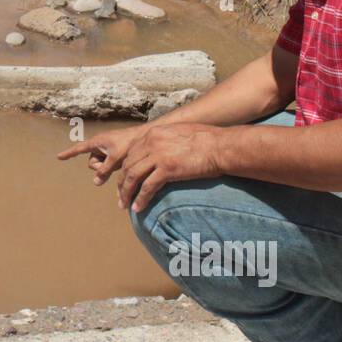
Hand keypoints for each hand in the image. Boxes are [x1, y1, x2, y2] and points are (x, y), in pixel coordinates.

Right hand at [56, 124, 148, 187]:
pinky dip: (113, 166)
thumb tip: (95, 182)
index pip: (78, 148)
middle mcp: (100, 145)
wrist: (145, 137)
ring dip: (108, 167)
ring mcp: (108, 149)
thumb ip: (104, 170)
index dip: (69, 153)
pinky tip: (122, 164)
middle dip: (100, 167)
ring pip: (101, 165)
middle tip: (112, 165)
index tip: (58, 157)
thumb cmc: (129, 143)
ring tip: (120, 162)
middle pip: (92, 162)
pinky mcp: (115, 152)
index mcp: (97, 142)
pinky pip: (109, 163)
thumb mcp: (115, 158)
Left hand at [58, 123, 226, 212]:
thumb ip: (164, 141)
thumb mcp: (179, 133)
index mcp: (153, 133)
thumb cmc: (206, 140)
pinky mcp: (167, 169)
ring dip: (126, 193)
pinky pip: (147, 187)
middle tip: (121, 197)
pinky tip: (138, 208)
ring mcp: (158, 155)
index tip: (123, 182)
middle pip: (127, 165)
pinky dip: (141, 199)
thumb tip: (158, 153)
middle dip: (122, 183)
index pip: (130, 153)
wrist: (221, 146)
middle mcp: (151, 142)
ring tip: (125, 206)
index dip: (124, 169)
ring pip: (133, 177)